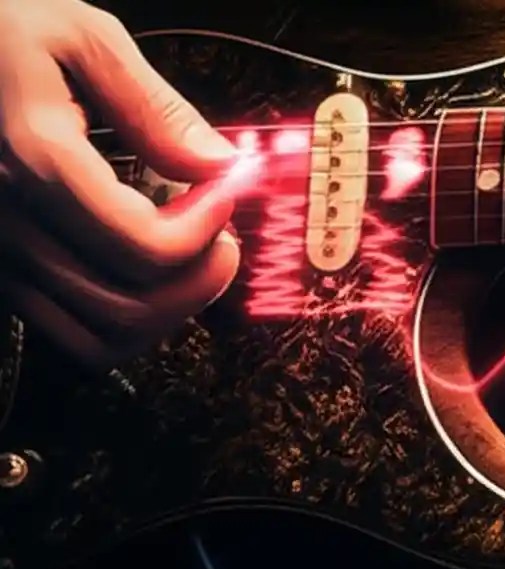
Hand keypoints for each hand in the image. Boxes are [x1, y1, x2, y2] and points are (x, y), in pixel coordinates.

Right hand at [0, 0, 239, 365]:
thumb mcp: (78, 36)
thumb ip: (152, 105)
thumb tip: (216, 163)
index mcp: (33, 158)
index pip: (144, 245)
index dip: (204, 229)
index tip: (223, 192)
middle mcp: (6, 219)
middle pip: (129, 306)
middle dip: (198, 279)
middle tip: (221, 237)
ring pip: (102, 336)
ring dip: (168, 310)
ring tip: (192, 259)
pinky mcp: (0, 271)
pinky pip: (72, 337)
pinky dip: (125, 324)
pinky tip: (148, 279)